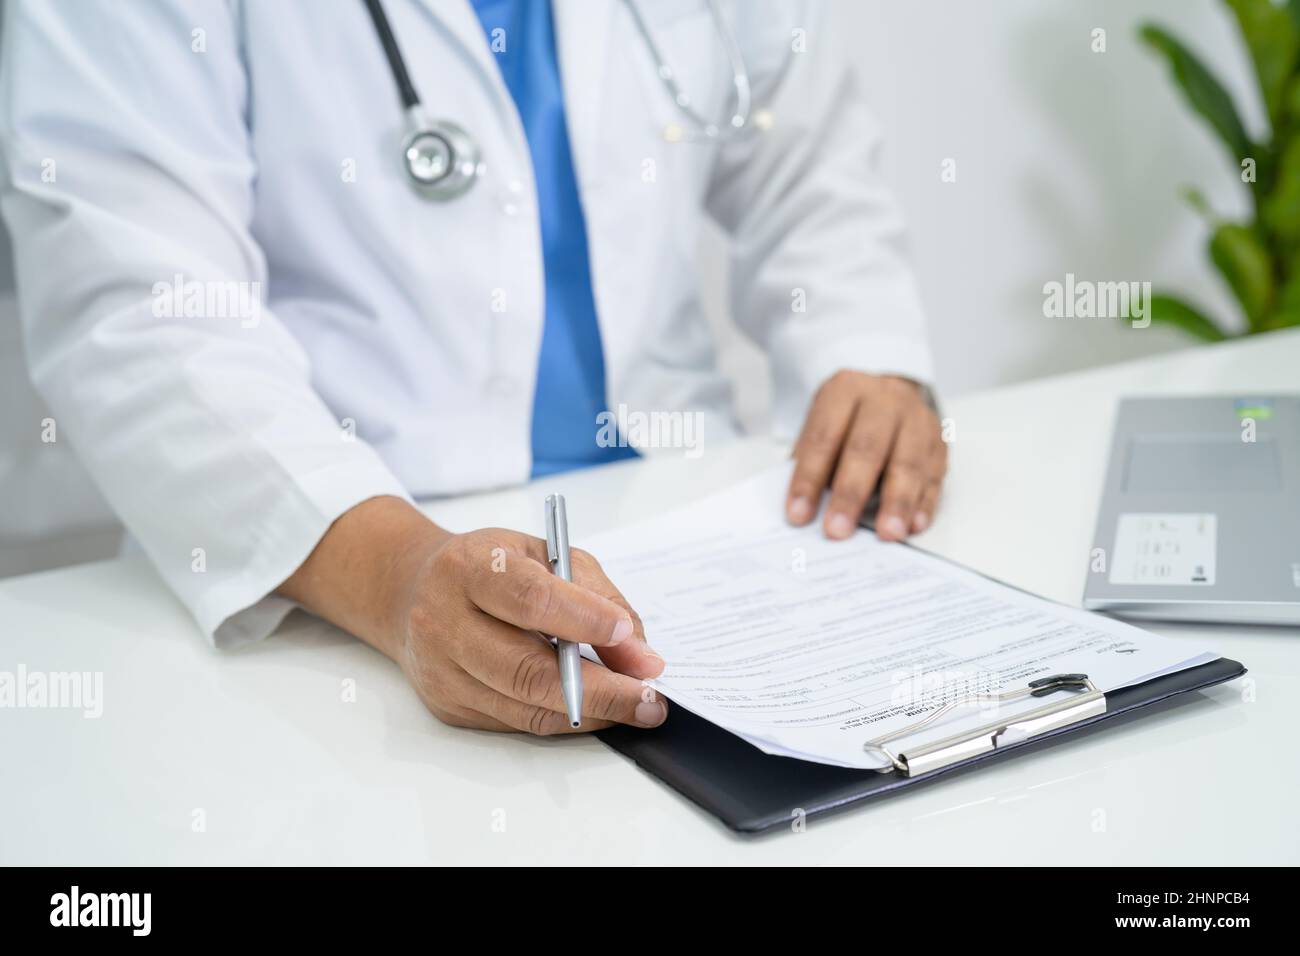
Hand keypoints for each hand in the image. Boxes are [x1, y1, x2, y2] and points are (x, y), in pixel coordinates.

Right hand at [278, 497, 666, 734]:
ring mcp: (442, 669)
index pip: (529, 598)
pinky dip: (564, 719)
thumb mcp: (546, 553)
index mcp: (470, 567)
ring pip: (524, 706)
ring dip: (590, 713)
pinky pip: (516, 723)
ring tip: (634, 707)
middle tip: (650, 698)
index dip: (583, 620)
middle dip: (600, 690)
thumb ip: (597, 596)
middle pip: (526, 669)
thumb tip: (639, 655)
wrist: (412, 588)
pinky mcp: (447, 705)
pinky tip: (594, 708)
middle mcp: (445, 620)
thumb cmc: (491, 565)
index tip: (627, 637)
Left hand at [785, 371, 945, 541]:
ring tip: (887, 534)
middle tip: (838, 530)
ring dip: (897, 503)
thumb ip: (811, 462)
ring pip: (908, 463)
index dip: (808, 478)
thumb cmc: (846, 419)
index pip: (823, 437)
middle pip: (867, 448)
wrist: (888, 394)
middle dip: (851, 494)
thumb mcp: (821, 424)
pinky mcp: (939, 441)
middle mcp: (884, 399)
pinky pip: (934, 474)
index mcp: (845, 390)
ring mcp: (916, 418)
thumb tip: (803, 511)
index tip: (798, 515)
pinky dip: (925, 503)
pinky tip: (914, 525)